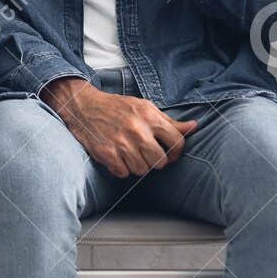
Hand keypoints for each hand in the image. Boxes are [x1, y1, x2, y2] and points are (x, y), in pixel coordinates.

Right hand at [42, 77, 198, 177]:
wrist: (81, 104)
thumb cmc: (116, 107)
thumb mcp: (143, 107)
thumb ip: (169, 121)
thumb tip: (195, 127)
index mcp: (149, 116)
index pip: (177, 143)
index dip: (175, 152)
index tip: (168, 153)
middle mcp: (137, 130)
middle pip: (160, 162)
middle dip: (154, 160)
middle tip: (144, 152)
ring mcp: (121, 142)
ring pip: (142, 170)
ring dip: (136, 165)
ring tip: (128, 152)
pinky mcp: (106, 153)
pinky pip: (124, 173)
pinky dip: (120, 168)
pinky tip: (116, 155)